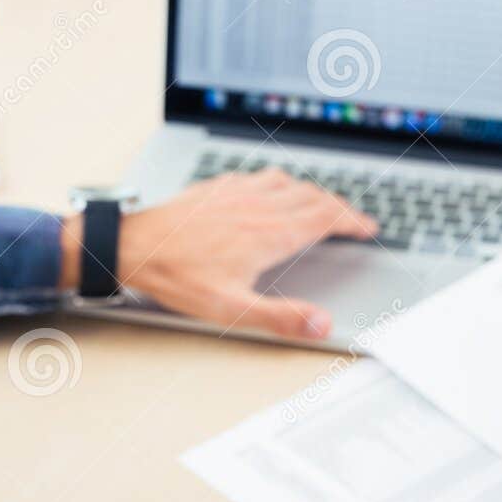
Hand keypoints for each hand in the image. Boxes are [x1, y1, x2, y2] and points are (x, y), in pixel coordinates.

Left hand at [61, 170, 377, 339]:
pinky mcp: (217, 187)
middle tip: (351, 218)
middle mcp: (258, 206)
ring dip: (310, 191)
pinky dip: (278, 182)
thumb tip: (322, 324)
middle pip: (312, 197)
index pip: (325, 219)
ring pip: (287, 182)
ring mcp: (237, 192)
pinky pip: (258, 176)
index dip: (351, 222)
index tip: (367, 227)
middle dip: (338, 206)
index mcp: (269, 233)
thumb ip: (281, 317)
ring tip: (319, 202)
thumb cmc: (179, 277)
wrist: (134, 246)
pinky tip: (270, 190)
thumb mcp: (232, 308)